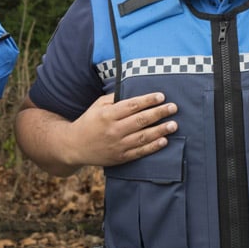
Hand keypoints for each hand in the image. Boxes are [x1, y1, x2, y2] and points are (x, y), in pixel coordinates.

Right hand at [64, 92, 178, 168]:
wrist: (74, 146)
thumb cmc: (89, 122)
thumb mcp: (97, 106)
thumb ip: (114, 99)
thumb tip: (133, 90)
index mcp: (107, 115)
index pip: (131, 105)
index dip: (148, 100)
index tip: (161, 96)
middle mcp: (113, 130)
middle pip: (140, 120)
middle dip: (159, 113)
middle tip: (173, 108)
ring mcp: (117, 145)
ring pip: (143, 137)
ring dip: (160, 130)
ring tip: (174, 125)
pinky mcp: (120, 157)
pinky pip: (139, 152)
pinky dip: (153, 147)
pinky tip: (164, 141)